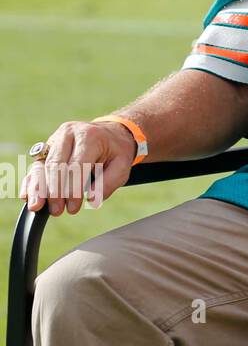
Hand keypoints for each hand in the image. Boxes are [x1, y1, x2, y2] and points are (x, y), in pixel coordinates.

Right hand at [22, 120, 136, 215]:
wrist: (110, 133)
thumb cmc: (116, 152)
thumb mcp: (122, 165)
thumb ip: (109, 182)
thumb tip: (92, 200)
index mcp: (89, 136)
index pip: (77, 166)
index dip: (73, 189)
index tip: (73, 208)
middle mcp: (68, 134)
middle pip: (56, 165)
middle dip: (55, 191)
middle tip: (57, 211)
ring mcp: (54, 140)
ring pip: (41, 165)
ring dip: (38, 188)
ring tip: (37, 207)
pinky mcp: (45, 149)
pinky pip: (35, 166)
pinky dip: (30, 182)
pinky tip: (26, 196)